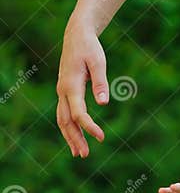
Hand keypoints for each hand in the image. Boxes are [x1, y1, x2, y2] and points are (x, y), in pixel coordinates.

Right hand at [56, 17, 108, 157]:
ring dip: (70, 137)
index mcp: (71, 85)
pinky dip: (69, 129)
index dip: (90, 127)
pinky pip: (64, 115)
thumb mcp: (98, 62)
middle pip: (67, 121)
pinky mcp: (65, 93)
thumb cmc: (89, 48)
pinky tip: (76, 140)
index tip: (102, 138)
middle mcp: (63, 91)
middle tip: (85, 155)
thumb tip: (103, 103)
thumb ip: (101, 82)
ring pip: (63, 120)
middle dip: (75, 139)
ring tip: (80, 154)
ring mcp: (62, 93)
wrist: (77, 36)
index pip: (79, 113)